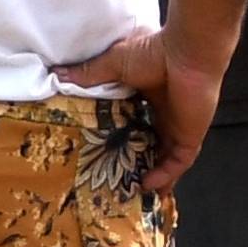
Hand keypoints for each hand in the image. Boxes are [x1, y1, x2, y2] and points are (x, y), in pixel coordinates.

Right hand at [61, 0, 246, 197]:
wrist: (186, 53)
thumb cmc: (154, 53)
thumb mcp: (114, 64)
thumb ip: (89, 74)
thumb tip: (57, 75)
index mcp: (148, 97)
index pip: (134, 123)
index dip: (120, 138)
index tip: (99, 150)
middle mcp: (164, 115)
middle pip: (148, 145)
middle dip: (134, 162)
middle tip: (113, 178)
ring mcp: (178, 128)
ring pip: (163, 159)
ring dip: (150, 175)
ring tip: (130, 193)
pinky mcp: (190, 137)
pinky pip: (178, 163)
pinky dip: (165, 176)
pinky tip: (147, 186)